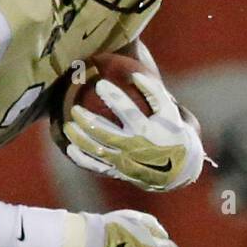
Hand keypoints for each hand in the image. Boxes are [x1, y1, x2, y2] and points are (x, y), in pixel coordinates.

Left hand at [63, 72, 204, 190]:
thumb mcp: (169, 111)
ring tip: (68, 126)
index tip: (100, 84)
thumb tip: (134, 74)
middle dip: (87, 120)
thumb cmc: (172, 133)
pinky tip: (70, 148)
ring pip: (97, 150)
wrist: (178, 168)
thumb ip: (153, 91)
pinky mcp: (119, 172)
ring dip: (80, 138)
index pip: (127, 110)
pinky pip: (97, 167)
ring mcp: (124, 161)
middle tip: (75, 109)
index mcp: (146, 130)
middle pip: (105, 132)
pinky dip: (82, 159)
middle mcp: (133, 146)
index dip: (113, 96)